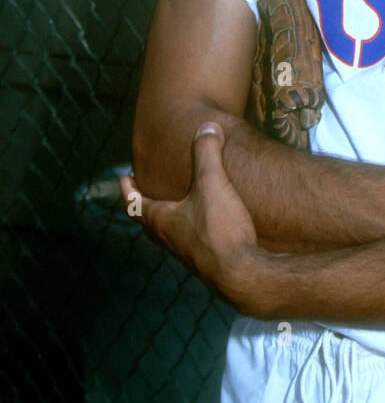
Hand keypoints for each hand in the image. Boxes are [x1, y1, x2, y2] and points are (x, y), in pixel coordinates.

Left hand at [118, 122, 260, 309]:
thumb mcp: (212, 183)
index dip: (128, 189)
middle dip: (144, 206)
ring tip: (175, 210)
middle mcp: (170, 240)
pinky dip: (190, 232)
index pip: (134, 203)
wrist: (242, 276)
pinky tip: (207, 228)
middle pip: (148, 222)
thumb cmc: (220, 230)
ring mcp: (188, 254)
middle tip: (141, 195)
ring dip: (167, 221)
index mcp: (162, 221)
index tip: (123, 177)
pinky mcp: (208, 263)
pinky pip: (192, 244)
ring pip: (169, 235)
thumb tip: (208, 126)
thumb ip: (208, 153)